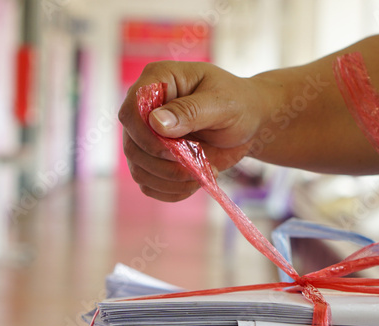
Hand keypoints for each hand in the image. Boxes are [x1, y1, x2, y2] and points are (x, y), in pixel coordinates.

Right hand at [118, 61, 271, 201]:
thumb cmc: (237, 104)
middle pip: (132, 146)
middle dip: (164, 165)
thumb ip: (190, 112)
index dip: (145, 135)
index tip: (174, 150)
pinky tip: (195, 183)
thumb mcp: (222, 104)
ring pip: (139, 170)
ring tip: (201, 175)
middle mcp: (146, 108)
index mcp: (158, 80)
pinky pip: (150, 185)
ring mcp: (147, 136)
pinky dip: (172, 191)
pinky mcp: (155, 160)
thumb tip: (156, 123)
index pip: (131, 110)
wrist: (247, 122)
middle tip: (198, 167)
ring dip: (170, 181)